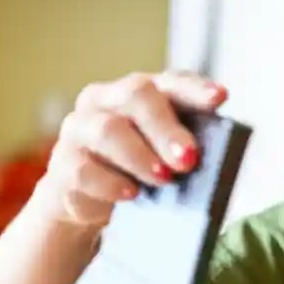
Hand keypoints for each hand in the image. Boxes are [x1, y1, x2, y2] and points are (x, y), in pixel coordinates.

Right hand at [35, 71, 228, 227]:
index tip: (219, 98)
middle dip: (166, 128)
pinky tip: (130, 194)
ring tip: (163, 179)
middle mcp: (108, 100)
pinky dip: (111, 183)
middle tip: (189, 158)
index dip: (195, 89)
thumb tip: (201, 161)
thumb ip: (185, 150)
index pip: (172, 81)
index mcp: (143, 92)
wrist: (91, 202)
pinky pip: (84, 168)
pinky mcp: (63, 163)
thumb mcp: (167, 158)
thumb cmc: (142, 171)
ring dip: (140, 156)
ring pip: (108, 129)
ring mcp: (81, 128)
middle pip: (137, 95)